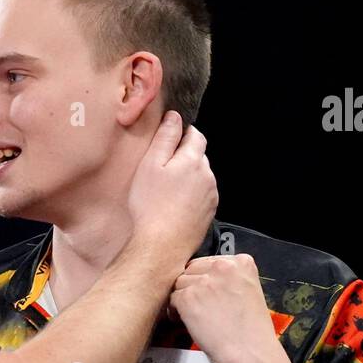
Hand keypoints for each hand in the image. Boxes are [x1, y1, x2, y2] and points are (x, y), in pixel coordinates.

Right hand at [127, 111, 217, 273]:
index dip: (183, 134)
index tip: (171, 140)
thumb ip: (165, 138)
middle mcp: (207, 175)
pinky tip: (174, 205)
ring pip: (201, 177)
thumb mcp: (150, 165)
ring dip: (189, 178)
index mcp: (193, 160)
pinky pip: (202, 195)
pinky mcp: (209, 212)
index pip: (196, 135)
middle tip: (163, 169)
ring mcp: (211, 195)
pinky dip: (191, 196)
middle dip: (185, 157)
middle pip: (199, 156)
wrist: (162, 244)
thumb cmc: (151, 205)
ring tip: (167, 190)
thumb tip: (174, 117)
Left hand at [169, 253, 280, 362]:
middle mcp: (222, 266)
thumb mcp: (249, 291)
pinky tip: (186, 321)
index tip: (208, 292)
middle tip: (197, 304)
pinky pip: (172, 298)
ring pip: (180, 283)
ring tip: (192, 314)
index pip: (210, 261)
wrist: (249, 352)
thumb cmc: (252, 330)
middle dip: (192, 286)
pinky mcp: (188, 297)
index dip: (205, 278)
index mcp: (242, 262)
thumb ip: (230, 279)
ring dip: (183, 297)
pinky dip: (175, 311)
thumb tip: (206, 278)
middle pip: (192, 269)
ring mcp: (204, 281)